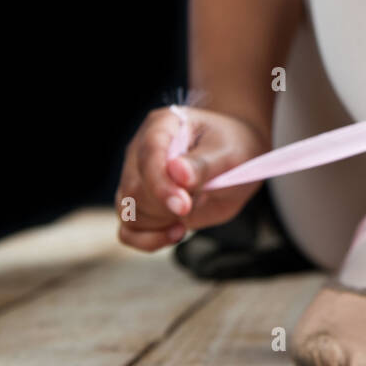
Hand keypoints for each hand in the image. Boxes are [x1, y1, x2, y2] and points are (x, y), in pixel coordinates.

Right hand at [114, 107, 268, 251]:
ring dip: (161, 222)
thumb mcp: (229, 152)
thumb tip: (176, 173)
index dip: (162, 184)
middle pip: (134, 189)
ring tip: (192, 208)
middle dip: (166, 207)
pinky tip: (176, 233)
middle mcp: (141, 151)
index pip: (148, 155)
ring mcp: (137, 178)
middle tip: (197, 201)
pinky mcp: (141, 205)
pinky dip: (148, 240)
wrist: (237, 160)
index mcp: (162, 126)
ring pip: (129, 212)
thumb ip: (203, 164)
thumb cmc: (233, 147)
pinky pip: (128, 231)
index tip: (184, 206)